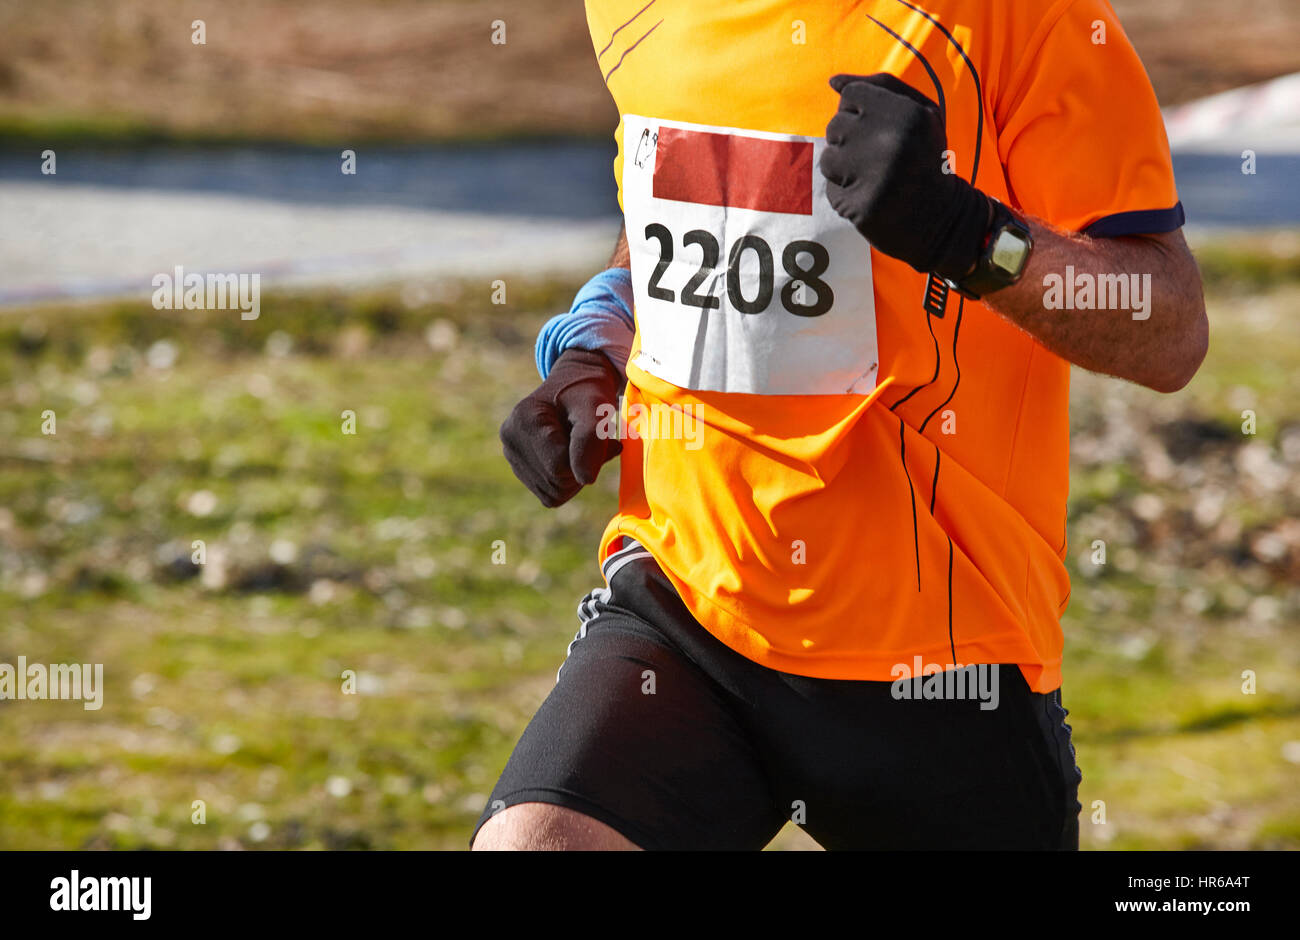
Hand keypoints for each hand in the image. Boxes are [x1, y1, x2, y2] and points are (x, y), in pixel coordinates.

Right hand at [499, 348, 622, 506]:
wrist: (577, 386)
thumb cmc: (587, 393)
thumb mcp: (595, 406)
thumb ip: (590, 438)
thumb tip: (585, 480)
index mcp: (523, 419)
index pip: (560, 467)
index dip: (587, 456)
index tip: (594, 429)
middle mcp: (509, 439)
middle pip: (556, 483)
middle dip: (582, 466)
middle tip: (590, 437)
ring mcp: (512, 456)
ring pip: (554, 493)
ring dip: (577, 475)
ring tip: (578, 444)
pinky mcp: (521, 469)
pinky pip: (551, 495)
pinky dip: (568, 482)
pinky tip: (570, 456)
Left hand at [820, 73, 990, 280]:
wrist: (943, 218)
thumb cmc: (925, 157)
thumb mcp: (921, 113)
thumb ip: (881, 87)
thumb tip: (834, 81)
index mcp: (908, 114)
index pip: (851, 94)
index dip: (858, 112)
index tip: (878, 129)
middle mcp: (891, 143)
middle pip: (835, 126)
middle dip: (850, 141)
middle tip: (878, 158)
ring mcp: (875, 178)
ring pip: (828, 159)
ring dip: (843, 169)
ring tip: (872, 177)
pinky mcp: (861, 208)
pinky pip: (832, 191)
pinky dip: (846, 195)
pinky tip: (870, 198)